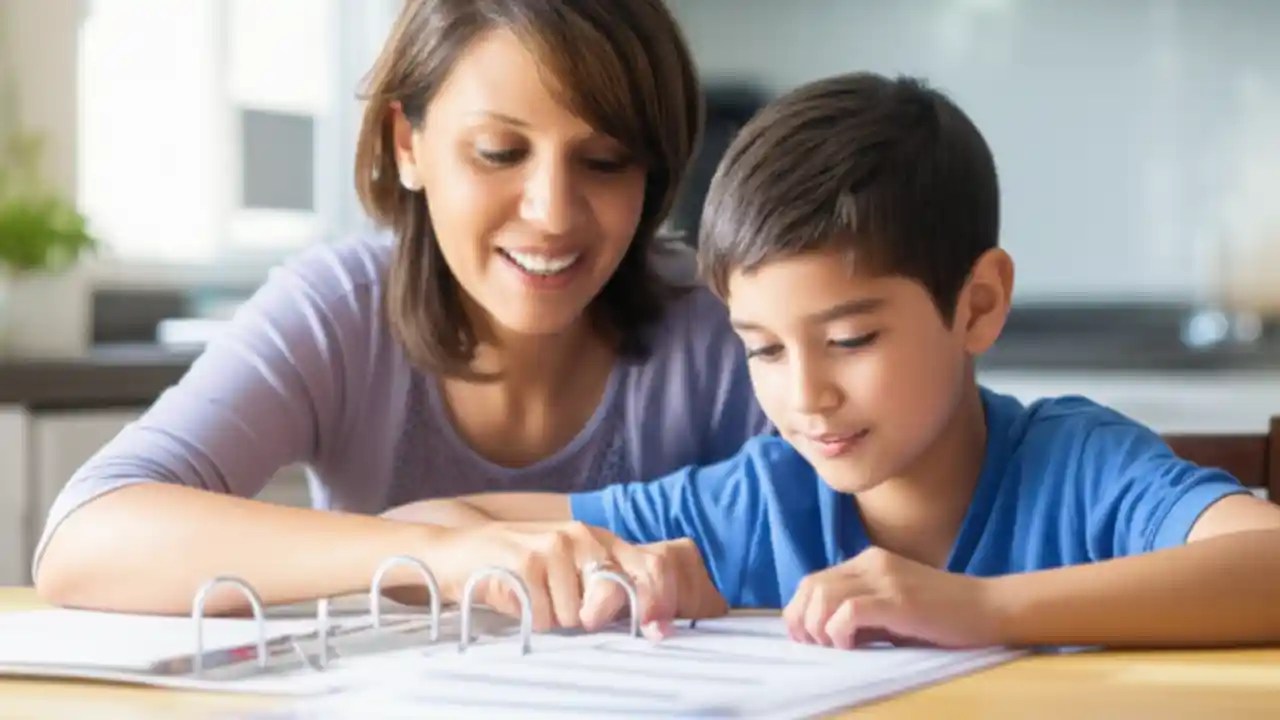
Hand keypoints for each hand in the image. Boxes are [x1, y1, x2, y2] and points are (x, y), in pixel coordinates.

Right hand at [434, 523, 726, 637]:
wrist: (458, 551)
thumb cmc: (518, 564)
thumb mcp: (565, 566)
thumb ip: (602, 585)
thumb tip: (646, 622)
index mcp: (597, 537)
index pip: (647, 566)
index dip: (657, 601)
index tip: (658, 629)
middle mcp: (580, 536)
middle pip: (612, 596)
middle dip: (594, 616)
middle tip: (566, 608)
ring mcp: (553, 546)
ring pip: (575, 615)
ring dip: (553, 618)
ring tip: (532, 595)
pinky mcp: (527, 562)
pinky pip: (545, 617)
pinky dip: (531, 619)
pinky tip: (516, 597)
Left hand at [782, 547, 997, 648]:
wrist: (989, 609)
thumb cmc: (942, 617)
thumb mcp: (892, 609)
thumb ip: (860, 612)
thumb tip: (820, 634)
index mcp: (868, 562)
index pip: (813, 580)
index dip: (800, 612)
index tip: (807, 640)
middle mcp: (871, 562)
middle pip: (811, 586)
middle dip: (803, 622)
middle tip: (816, 648)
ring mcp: (885, 578)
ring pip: (823, 596)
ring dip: (820, 628)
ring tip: (836, 648)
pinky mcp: (897, 599)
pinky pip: (848, 612)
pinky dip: (841, 632)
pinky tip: (855, 646)